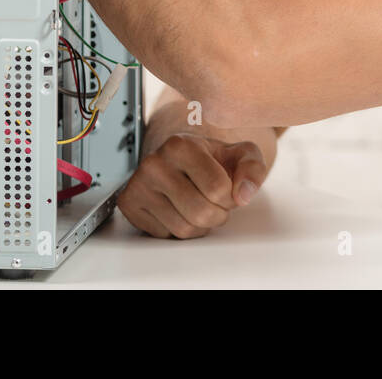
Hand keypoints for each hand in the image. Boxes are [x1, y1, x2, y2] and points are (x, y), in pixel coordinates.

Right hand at [118, 134, 266, 238]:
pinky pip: (165, 236)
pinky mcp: (129, 204)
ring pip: (183, 229)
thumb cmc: (212, 159)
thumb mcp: (240, 155)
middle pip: (201, 213)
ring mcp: (138, 184)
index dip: (230, 197)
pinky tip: (178, 210)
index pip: (218, 189)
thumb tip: (244, 195)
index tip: (225, 187)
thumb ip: (252, 169)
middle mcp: (154, 162)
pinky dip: (177, 230)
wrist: (181, 161)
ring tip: (197, 205)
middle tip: (214, 201)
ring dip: (200, 226)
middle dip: (217, 214)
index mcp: (180, 145)